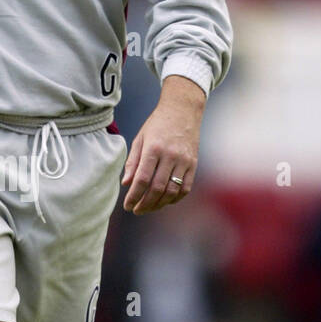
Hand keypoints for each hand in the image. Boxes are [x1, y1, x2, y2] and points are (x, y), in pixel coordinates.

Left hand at [122, 75, 204, 213]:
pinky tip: (165, 201)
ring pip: (172, 191)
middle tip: (136, 210)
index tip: (127, 205)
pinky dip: (175, 198)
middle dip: (145, 204)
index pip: (142, 179)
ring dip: (159, 204)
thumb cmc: (157, 124)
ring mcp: (184, 160)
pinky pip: (186, 188)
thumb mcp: (140, 139)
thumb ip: (133, 162)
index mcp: (154, 148)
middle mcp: (170, 155)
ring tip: (148, 208)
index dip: (134, 196)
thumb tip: (126, 184)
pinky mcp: (194, 164)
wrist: (183, 110)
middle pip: (157, 188)